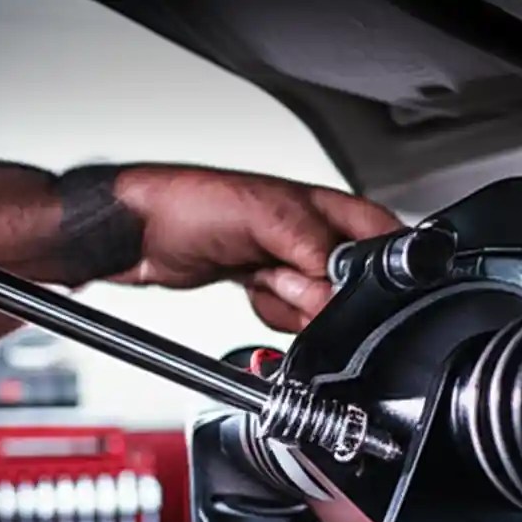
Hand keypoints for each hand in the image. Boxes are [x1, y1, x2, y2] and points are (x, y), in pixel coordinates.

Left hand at [113, 166, 402, 330]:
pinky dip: (274, 314)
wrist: (140, 234)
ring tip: (262, 280)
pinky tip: (253, 292)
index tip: (338, 287)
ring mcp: (292, 262)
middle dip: (321, 296)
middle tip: (282, 279)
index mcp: (325, 206)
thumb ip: (312, 248)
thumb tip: (342, 287)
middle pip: (353, 287)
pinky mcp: (270, 286)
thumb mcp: (262, 219)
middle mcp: (315, 234)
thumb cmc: (190, 203)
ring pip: (323, 308)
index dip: (371, 273)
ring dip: (292, 307)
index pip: (382, 242)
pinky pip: (293, 317)